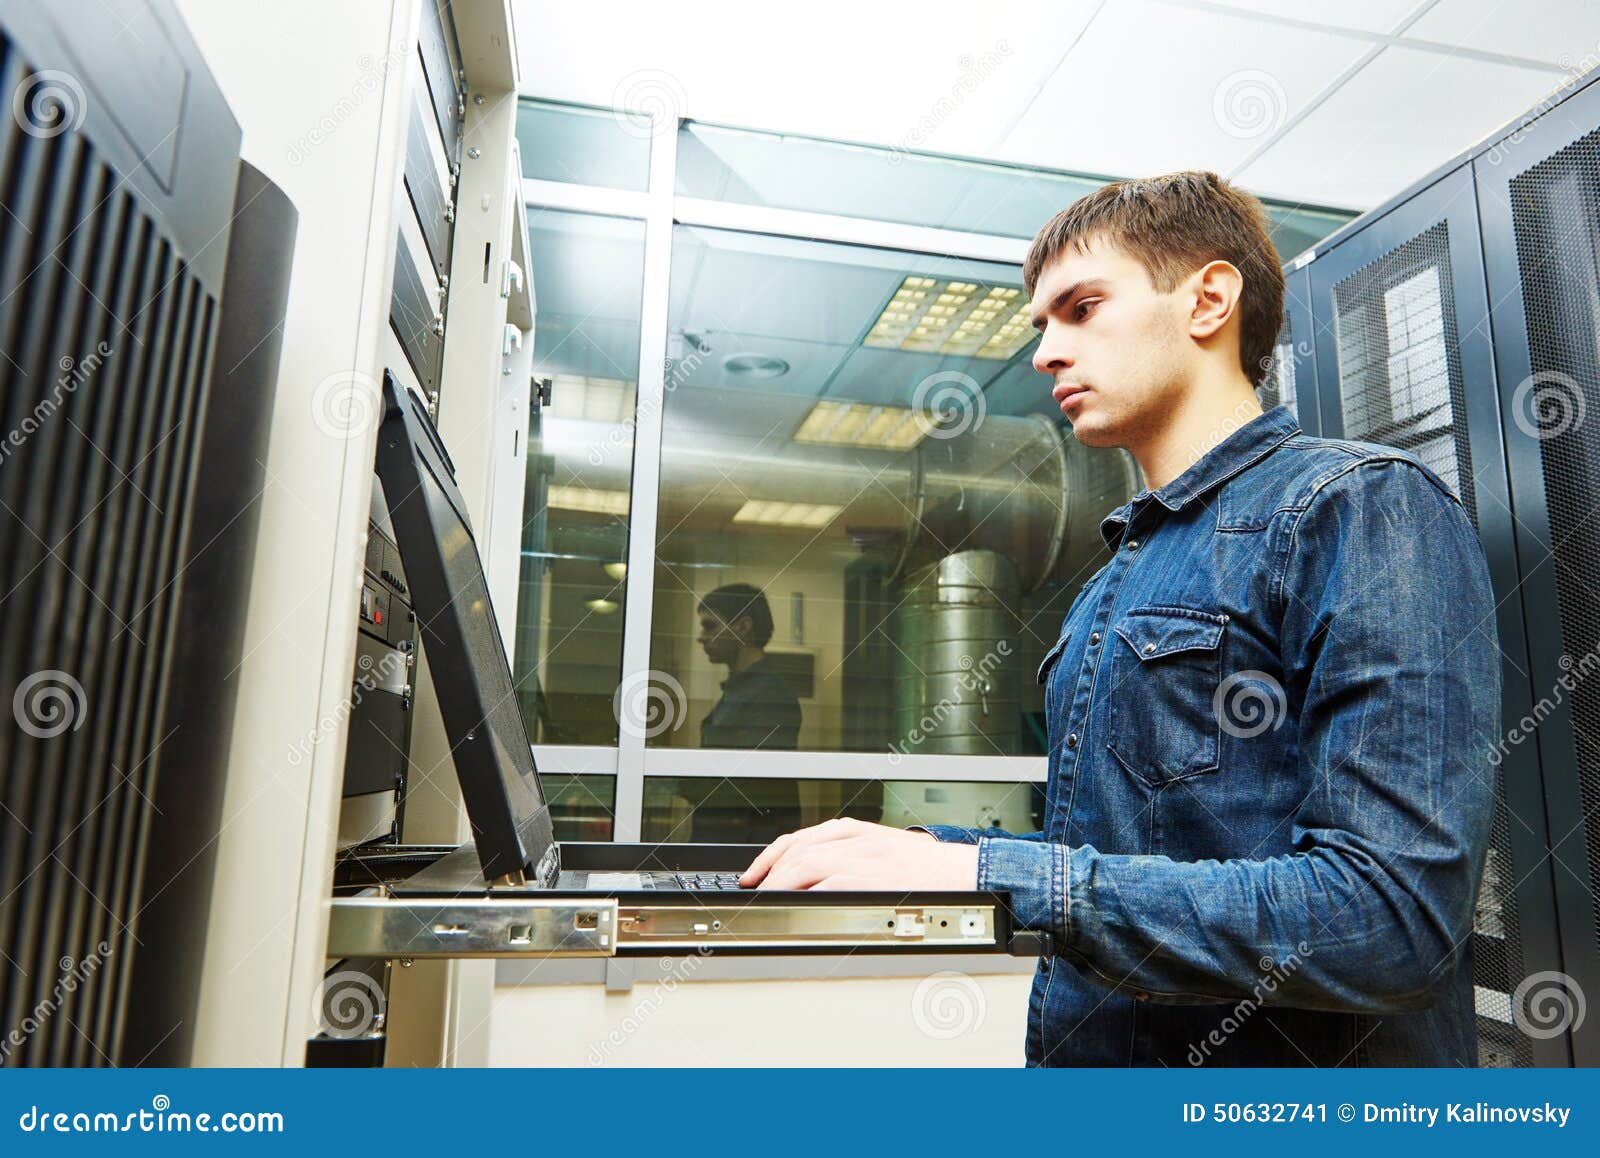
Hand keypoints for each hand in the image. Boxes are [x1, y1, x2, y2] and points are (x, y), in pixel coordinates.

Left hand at [739, 818, 979, 890]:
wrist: (960, 871)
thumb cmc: (922, 867)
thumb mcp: (879, 849)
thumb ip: (846, 856)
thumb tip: (808, 875)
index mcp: (854, 831)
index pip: (799, 838)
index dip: (769, 857)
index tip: (752, 874)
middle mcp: (855, 839)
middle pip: (797, 850)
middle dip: (769, 872)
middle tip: (755, 893)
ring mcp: (864, 857)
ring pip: (807, 863)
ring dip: (781, 883)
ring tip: (767, 900)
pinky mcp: (874, 877)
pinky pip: (831, 883)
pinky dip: (808, 893)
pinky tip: (796, 905)